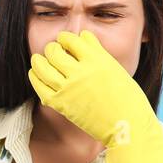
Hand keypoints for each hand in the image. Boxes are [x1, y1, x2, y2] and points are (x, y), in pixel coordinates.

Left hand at [28, 30, 149, 147]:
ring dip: (38, 60)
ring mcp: (69, 88)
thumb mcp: (115, 68)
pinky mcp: (61, 104)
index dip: (66, 38)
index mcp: (97, 59)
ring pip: (43, 67)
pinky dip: (35, 77)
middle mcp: (81, 71)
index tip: (64, 40)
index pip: (73, 39)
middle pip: (55, 52)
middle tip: (52, 50)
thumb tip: (83, 37)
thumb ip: (98, 52)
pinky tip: (35, 73)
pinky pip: (40, 87)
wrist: (127, 125)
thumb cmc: (127, 97)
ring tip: (38, 58)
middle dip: (52, 48)